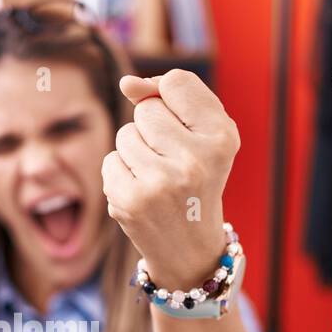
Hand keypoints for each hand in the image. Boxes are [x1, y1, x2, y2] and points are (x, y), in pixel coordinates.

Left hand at [101, 69, 240, 290]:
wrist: (190, 249)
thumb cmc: (197, 178)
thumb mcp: (202, 134)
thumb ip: (169, 97)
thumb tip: (126, 83)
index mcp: (222, 138)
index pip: (176, 82)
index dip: (171, 99)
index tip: (184, 128)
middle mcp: (195, 160)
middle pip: (146, 109)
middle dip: (151, 130)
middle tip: (172, 162)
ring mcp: (161, 183)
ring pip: (124, 135)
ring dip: (134, 153)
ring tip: (157, 179)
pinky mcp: (131, 201)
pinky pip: (110, 161)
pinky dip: (121, 175)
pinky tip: (142, 194)